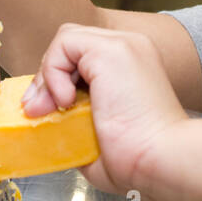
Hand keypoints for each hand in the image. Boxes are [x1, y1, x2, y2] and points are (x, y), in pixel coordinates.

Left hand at [21, 23, 189, 196]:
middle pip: (73, 46)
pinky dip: (54, 71)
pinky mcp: (111, 50)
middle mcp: (131, 50)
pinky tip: (66, 100)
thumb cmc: (138, 160)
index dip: (58, 81)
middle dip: (48, 77)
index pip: (83, 58)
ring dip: (49, 75)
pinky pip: (65, 44)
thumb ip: (72, 124)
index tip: (47, 112)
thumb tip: (47, 124)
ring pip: (67, 40)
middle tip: (40, 110)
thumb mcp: (96, 139)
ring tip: (54, 108)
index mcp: (132, 67)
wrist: (161, 160)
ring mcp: (123, 45)